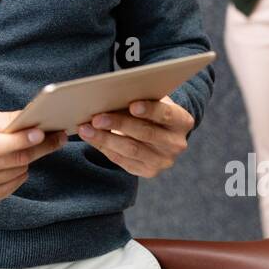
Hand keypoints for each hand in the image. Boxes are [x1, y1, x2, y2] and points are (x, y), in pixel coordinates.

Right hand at [0, 110, 66, 203]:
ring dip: (29, 159)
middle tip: (57, 138)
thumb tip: (35, 118)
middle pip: (14, 160)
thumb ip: (9, 120)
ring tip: (26, 149)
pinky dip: (22, 173)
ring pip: (19, 171)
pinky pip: (16, 184)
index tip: (41, 133)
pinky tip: (15, 164)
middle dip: (39, 148)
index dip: (20, 140)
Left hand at [75, 95, 192, 177]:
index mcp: (182, 121)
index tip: (132, 105)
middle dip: (119, 124)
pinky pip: (123, 160)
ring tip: (86, 129)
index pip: (166, 114)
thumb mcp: (152, 100)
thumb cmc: (152, 109)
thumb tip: (109, 96)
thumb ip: (138, 98)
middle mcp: (176, 144)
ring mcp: (163, 161)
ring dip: (105, 138)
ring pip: (131, 150)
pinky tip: (90, 137)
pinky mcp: (148, 171)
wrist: (162, 133)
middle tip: (96, 117)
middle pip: (145, 133)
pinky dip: (104, 147)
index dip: (150, 110)